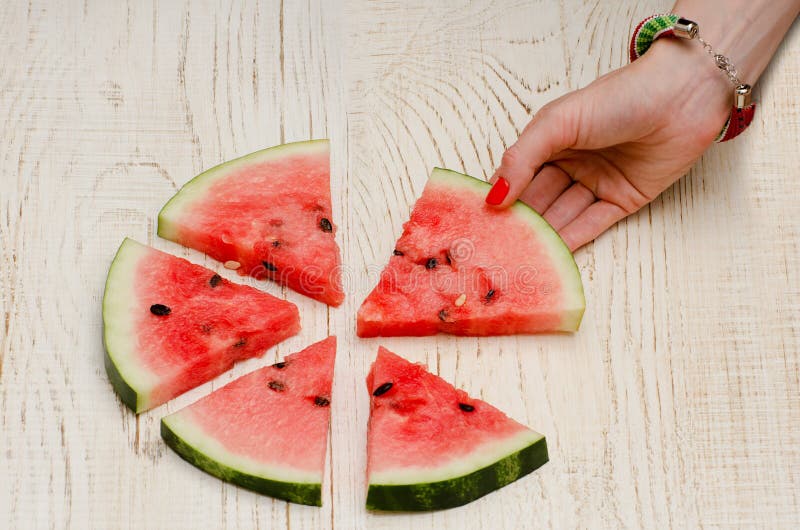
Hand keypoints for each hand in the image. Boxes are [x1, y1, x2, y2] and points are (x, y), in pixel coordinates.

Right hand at [486, 39, 730, 250]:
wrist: (684, 96)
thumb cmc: (620, 97)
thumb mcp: (558, 122)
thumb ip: (522, 158)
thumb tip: (493, 197)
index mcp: (551, 141)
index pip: (516, 176)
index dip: (498, 199)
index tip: (477, 224)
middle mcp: (571, 163)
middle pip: (537, 200)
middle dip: (518, 225)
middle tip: (493, 251)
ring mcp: (597, 183)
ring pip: (562, 216)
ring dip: (542, 238)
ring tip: (517, 261)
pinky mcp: (623, 201)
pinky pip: (591, 225)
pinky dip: (571, 242)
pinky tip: (550, 258)